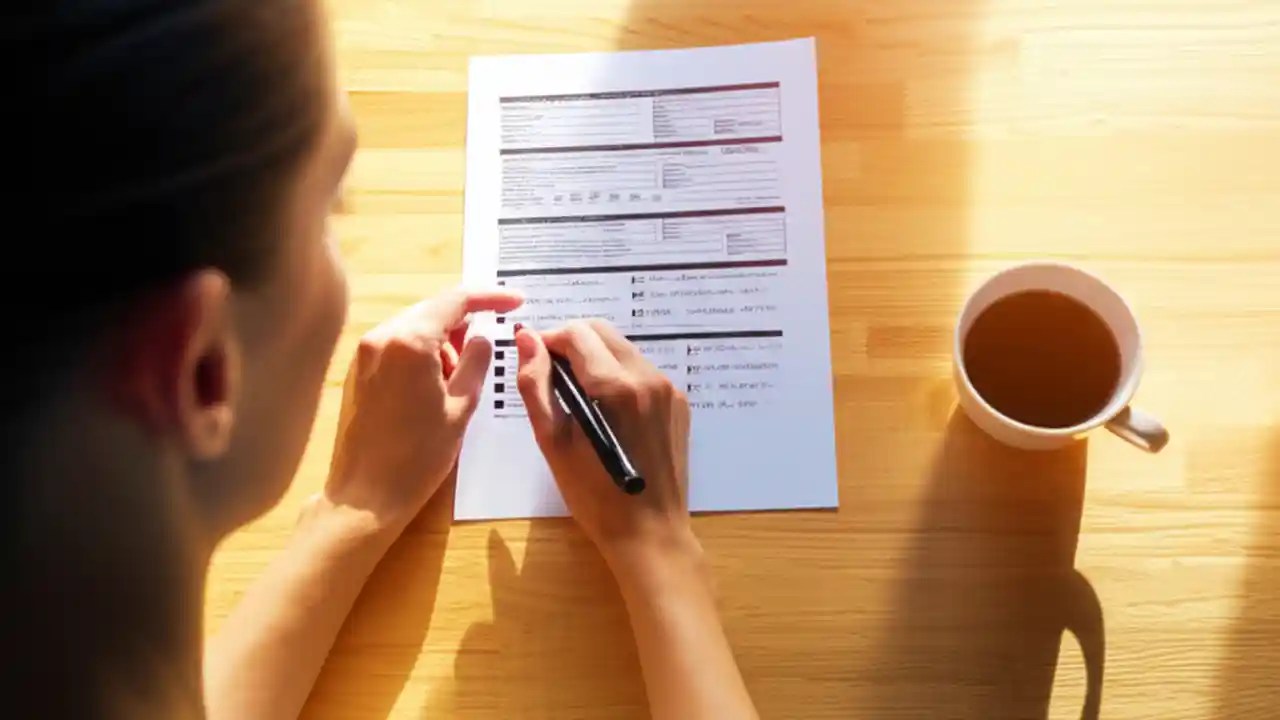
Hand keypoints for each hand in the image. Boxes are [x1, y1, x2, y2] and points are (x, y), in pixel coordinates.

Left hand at [320, 288, 522, 535]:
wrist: (365, 496)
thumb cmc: (418, 456)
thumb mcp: (462, 406)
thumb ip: (476, 361)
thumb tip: (481, 337)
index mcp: (410, 341)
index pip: (456, 301)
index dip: (490, 297)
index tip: (516, 302)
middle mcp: (382, 337)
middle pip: (432, 309)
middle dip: (464, 321)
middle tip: (489, 345)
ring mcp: (364, 352)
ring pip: (415, 327)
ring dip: (442, 341)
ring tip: (459, 380)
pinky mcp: (358, 370)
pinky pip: (397, 345)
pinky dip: (422, 353)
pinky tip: (435, 383)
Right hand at [514, 319, 694, 569]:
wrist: (649, 533)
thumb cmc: (594, 496)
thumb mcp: (553, 442)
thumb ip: (536, 385)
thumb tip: (526, 340)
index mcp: (616, 387)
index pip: (577, 334)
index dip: (549, 340)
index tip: (534, 361)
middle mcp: (648, 378)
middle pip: (603, 333)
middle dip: (572, 343)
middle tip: (551, 376)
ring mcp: (669, 390)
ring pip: (623, 350)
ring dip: (596, 360)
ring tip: (578, 398)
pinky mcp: (679, 404)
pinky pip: (642, 373)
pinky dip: (619, 378)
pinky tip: (607, 412)